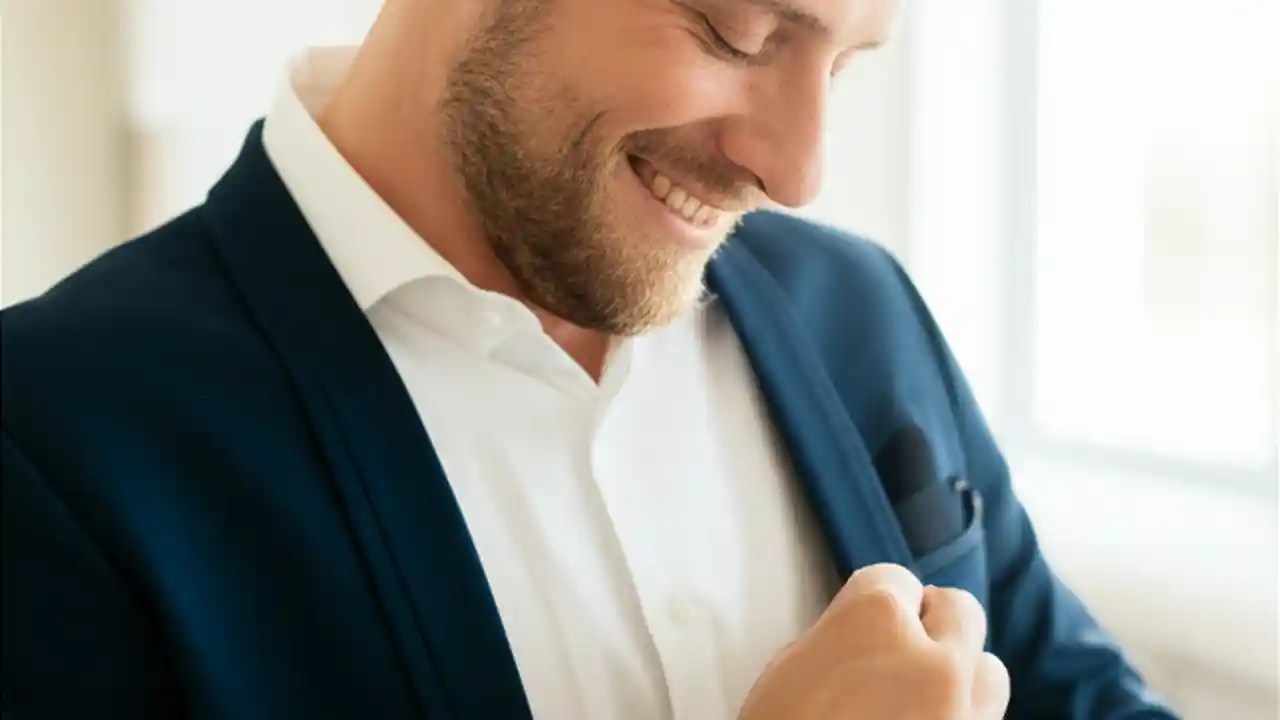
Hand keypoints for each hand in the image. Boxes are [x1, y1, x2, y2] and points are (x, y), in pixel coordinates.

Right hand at [738, 563, 1009, 718]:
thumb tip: (868, 638)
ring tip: (920, 704)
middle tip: (900, 655)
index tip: (866, 627)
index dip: (876, 605)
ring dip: (960, 678)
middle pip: (959, 610)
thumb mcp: (789, 670)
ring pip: (989, 670)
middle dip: (931, 626)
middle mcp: (932, 658)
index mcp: (874, 620)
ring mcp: (964, 714)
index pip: (895, 579)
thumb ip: (842, 639)